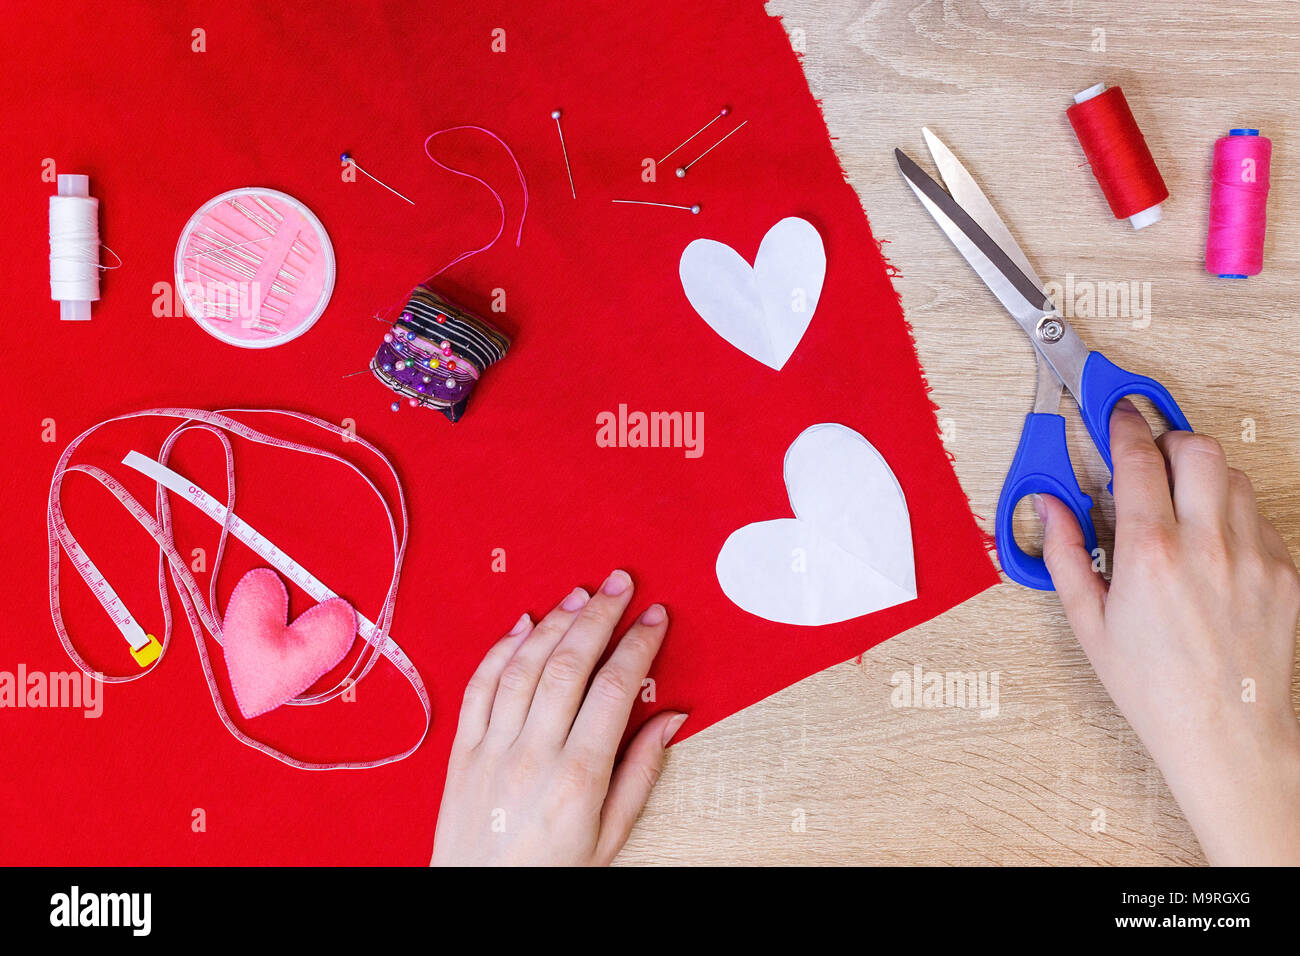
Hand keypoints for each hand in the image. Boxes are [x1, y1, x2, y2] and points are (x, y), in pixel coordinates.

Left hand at [430, 570, 685, 865]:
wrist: (480, 901)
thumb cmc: (551, 872)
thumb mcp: (611, 835)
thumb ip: (642, 772)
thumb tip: (672, 717)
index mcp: (578, 776)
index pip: (615, 688)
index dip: (638, 643)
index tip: (655, 617)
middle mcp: (532, 754)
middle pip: (569, 664)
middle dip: (599, 614)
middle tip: (620, 583)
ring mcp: (492, 748)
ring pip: (524, 666)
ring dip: (555, 622)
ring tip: (581, 595)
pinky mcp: (462, 750)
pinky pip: (479, 686)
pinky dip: (501, 649)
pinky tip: (524, 624)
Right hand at [1040, 399, 1299, 864]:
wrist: (1227, 734)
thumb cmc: (1155, 689)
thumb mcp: (1088, 622)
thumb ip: (1064, 554)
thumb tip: (1050, 508)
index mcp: (1150, 554)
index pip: (1139, 458)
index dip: (1123, 425)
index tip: (1115, 415)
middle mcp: (1207, 546)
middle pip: (1198, 448)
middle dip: (1170, 438)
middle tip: (1151, 454)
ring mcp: (1253, 557)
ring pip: (1233, 476)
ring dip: (1203, 476)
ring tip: (1180, 504)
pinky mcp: (1283, 573)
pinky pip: (1259, 517)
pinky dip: (1232, 515)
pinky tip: (1210, 545)